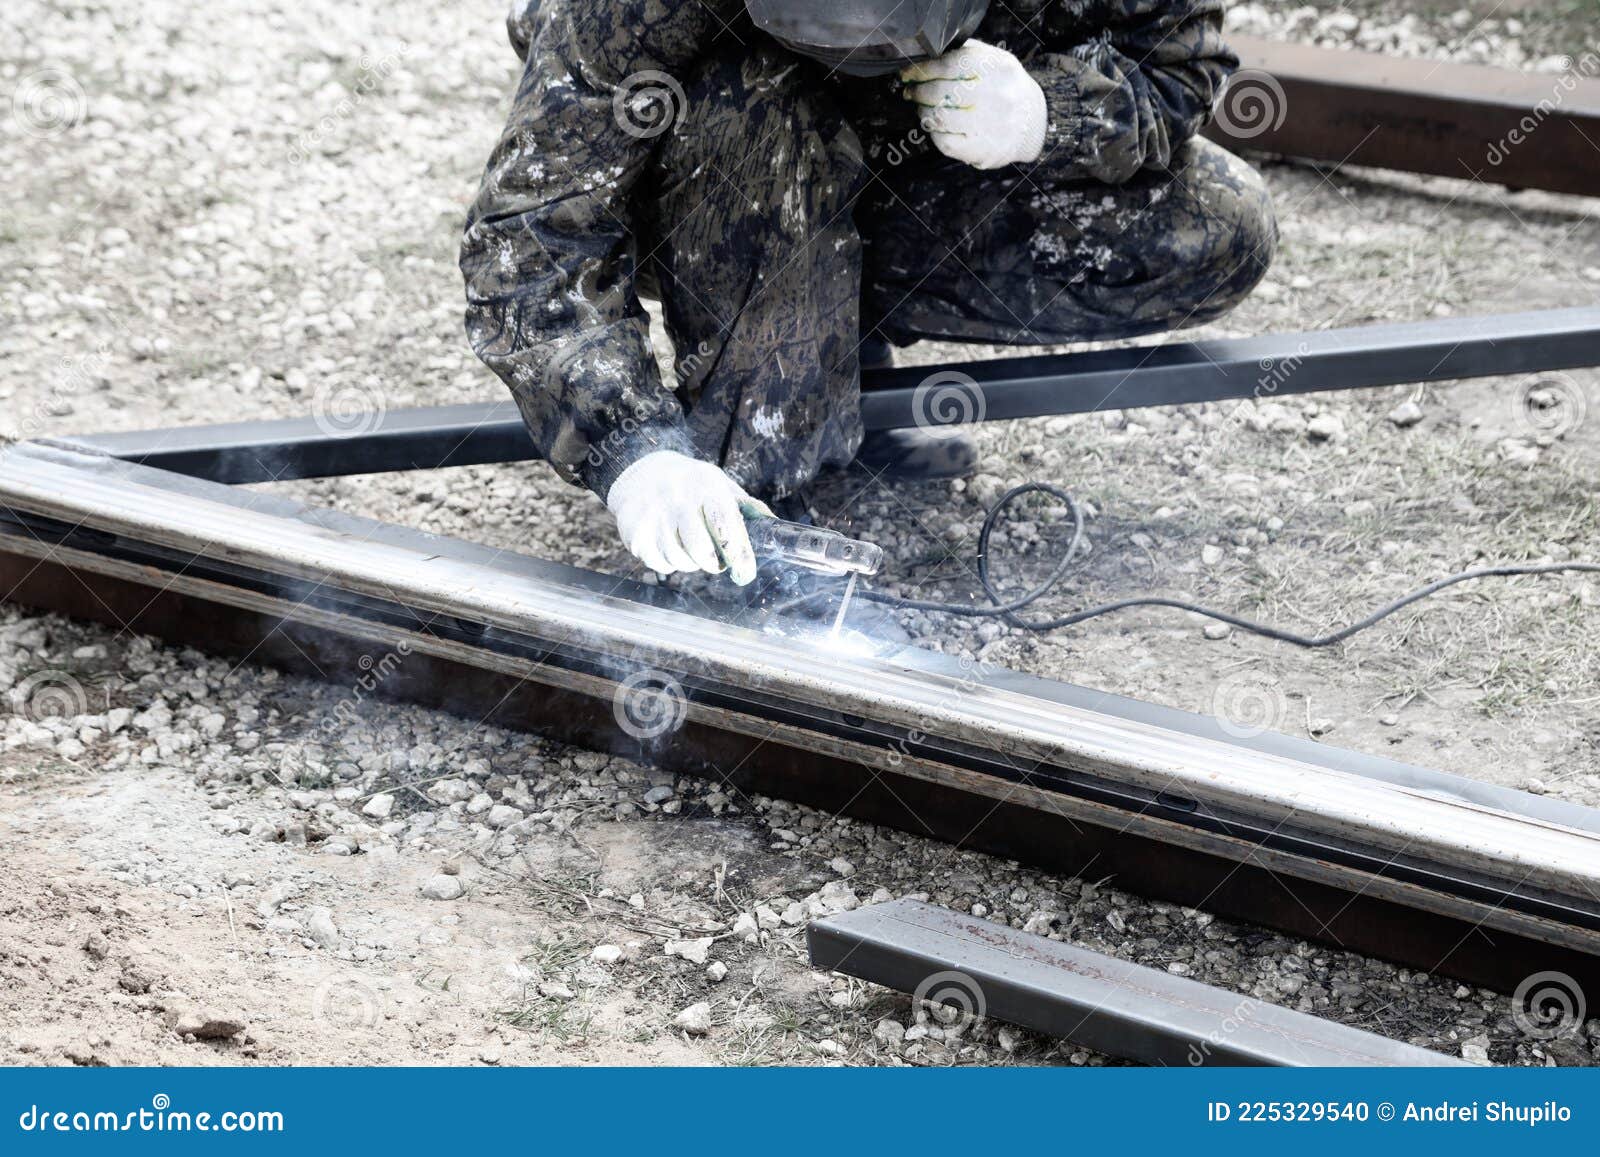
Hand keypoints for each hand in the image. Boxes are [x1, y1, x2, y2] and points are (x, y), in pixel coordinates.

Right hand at [605, 450, 769, 584]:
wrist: (639, 471)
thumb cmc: (689, 483)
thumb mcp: (717, 483)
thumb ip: (744, 507)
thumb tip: (775, 528)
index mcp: (705, 485)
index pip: (724, 523)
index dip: (737, 551)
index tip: (744, 571)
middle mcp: (677, 499)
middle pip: (700, 550)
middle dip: (712, 564)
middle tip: (715, 563)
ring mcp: (653, 516)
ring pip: (679, 561)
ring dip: (688, 562)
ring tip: (687, 546)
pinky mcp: (635, 532)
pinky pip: (659, 564)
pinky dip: (668, 562)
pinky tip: (667, 544)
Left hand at [900, 40, 1046, 169]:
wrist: (1033, 123)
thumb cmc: (1006, 88)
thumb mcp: (996, 61)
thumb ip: (967, 53)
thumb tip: (927, 56)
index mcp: (998, 68)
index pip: (950, 64)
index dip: (923, 69)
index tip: (908, 73)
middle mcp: (998, 95)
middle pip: (942, 91)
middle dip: (919, 91)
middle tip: (911, 92)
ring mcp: (991, 125)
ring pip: (940, 117)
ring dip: (924, 112)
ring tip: (923, 108)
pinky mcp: (984, 150)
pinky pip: (945, 142)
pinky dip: (933, 133)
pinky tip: (935, 127)